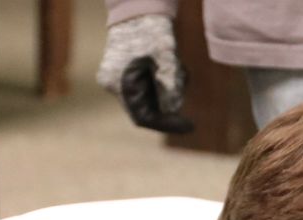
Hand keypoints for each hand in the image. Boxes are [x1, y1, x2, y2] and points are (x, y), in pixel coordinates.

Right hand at [96, 15, 193, 134]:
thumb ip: (169, 84)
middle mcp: (112, 85)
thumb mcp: (166, 55)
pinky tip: (171, 65)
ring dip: (167, 88)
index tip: (190, 126)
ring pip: (148, 98)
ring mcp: (115, 80)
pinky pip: (145, 88)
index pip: (143, 118)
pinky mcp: (123, 74)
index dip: (167, 124)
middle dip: (170, 100)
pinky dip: (161, 82)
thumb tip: (172, 110)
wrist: (137, 9)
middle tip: (182, 80)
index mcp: (119, 82)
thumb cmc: (151, 29)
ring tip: (177, 66)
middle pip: (147, 108)